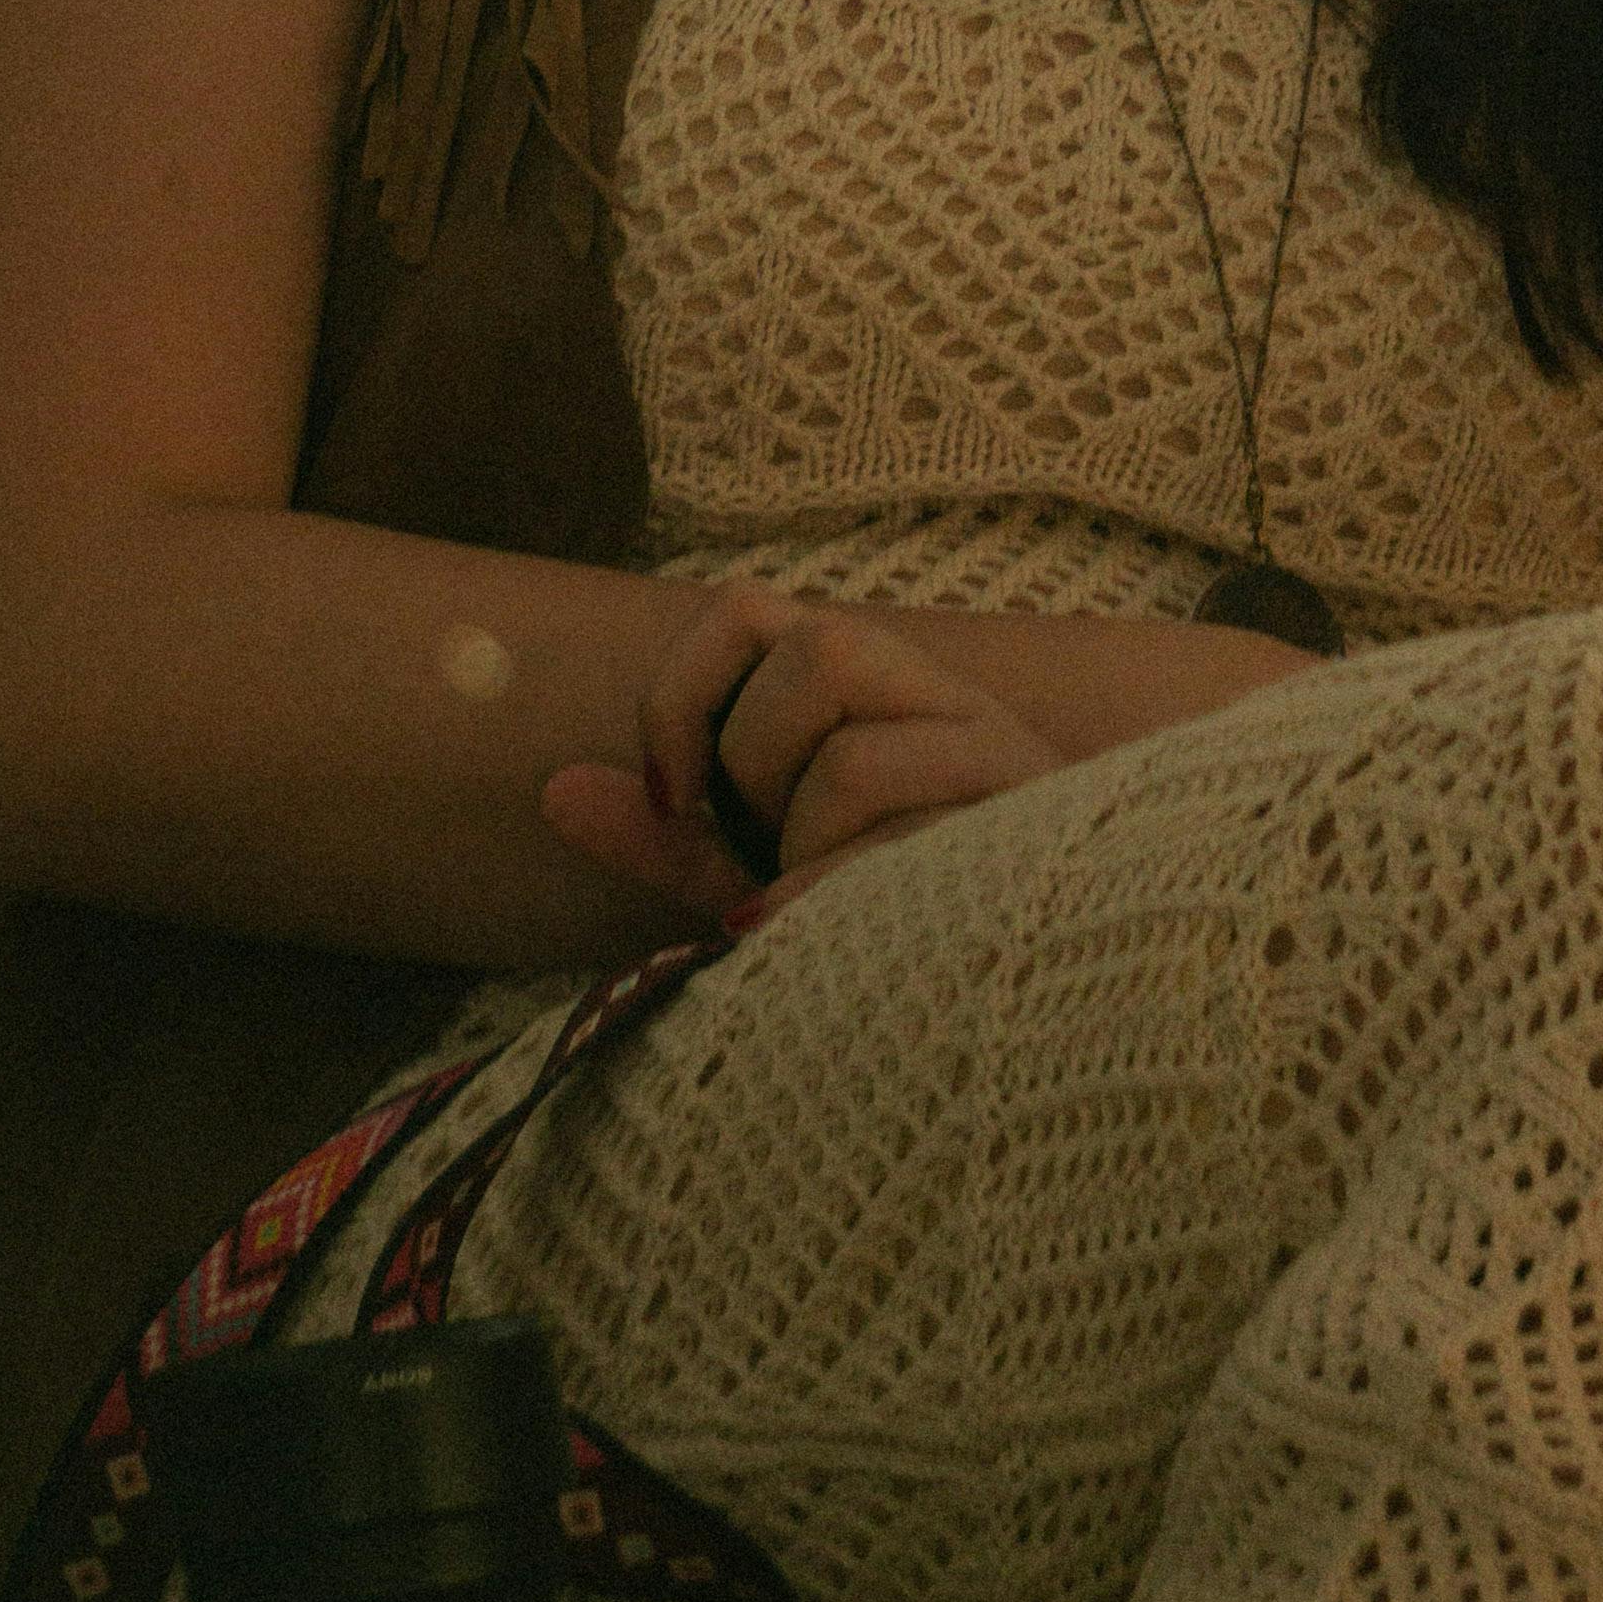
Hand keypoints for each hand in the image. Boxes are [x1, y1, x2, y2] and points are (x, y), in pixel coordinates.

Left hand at [539, 586, 1070, 933]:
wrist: (1046, 989)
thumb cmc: (894, 922)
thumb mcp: (765, 878)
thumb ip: (671, 839)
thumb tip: (556, 792)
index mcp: (866, 689)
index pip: (747, 612)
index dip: (683, 691)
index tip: (671, 795)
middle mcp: (936, 697)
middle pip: (816, 654)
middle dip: (763, 771)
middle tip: (784, 853)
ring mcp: (994, 754)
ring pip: (854, 756)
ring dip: (816, 847)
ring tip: (842, 904)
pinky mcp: (1030, 822)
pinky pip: (909, 843)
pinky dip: (848, 897)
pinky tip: (862, 938)